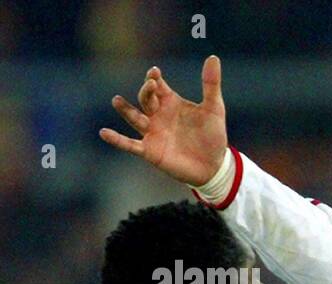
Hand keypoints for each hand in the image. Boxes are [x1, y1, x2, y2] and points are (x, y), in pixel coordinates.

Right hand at [100, 55, 228, 186]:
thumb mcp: (214, 109)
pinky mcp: (149, 151)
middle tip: (150, 85)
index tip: (155, 72)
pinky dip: (117, 140)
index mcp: (170, 102)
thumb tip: (213, 57)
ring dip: (125, 110)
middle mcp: (157, 115)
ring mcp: (152, 133)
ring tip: (116, 100)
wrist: (214, 166)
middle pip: (145, 99)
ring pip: (134, 118)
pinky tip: (104, 133)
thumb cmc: (213, 136)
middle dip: (146, 92)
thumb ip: (211, 84)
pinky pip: (130, 145)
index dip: (154, 78)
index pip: (157, 86)